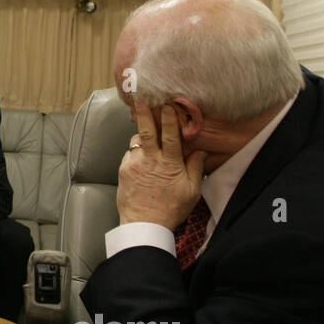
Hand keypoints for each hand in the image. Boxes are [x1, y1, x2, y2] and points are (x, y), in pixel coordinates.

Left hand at [117, 103, 207, 229]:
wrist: (144, 225)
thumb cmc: (171, 209)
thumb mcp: (192, 191)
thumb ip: (195, 167)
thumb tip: (200, 151)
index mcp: (169, 163)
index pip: (170, 134)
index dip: (169, 118)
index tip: (167, 104)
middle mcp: (149, 160)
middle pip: (146, 130)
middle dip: (143, 112)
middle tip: (139, 97)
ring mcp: (133, 164)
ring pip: (136, 141)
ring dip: (142, 137)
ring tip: (148, 139)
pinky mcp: (123, 170)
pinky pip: (130, 154)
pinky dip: (136, 153)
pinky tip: (141, 160)